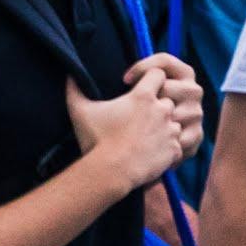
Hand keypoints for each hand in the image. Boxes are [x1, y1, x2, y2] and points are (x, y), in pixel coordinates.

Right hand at [68, 60, 201, 191]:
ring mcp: (171, 130)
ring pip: (174, 122)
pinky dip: (166, 147)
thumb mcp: (80, 112)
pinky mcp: (175, 148)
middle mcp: (163, 110)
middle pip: (168, 98)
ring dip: (164, 127)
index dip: (150, 77)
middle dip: (158, 104)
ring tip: (145, 137)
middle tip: (140, 117)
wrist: (110, 171)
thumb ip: (75, 90)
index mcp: (143, 97)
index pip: (158, 73)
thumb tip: (69, 74)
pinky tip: (151, 152)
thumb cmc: (95, 140)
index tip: (140, 85)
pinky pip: (176, 144)